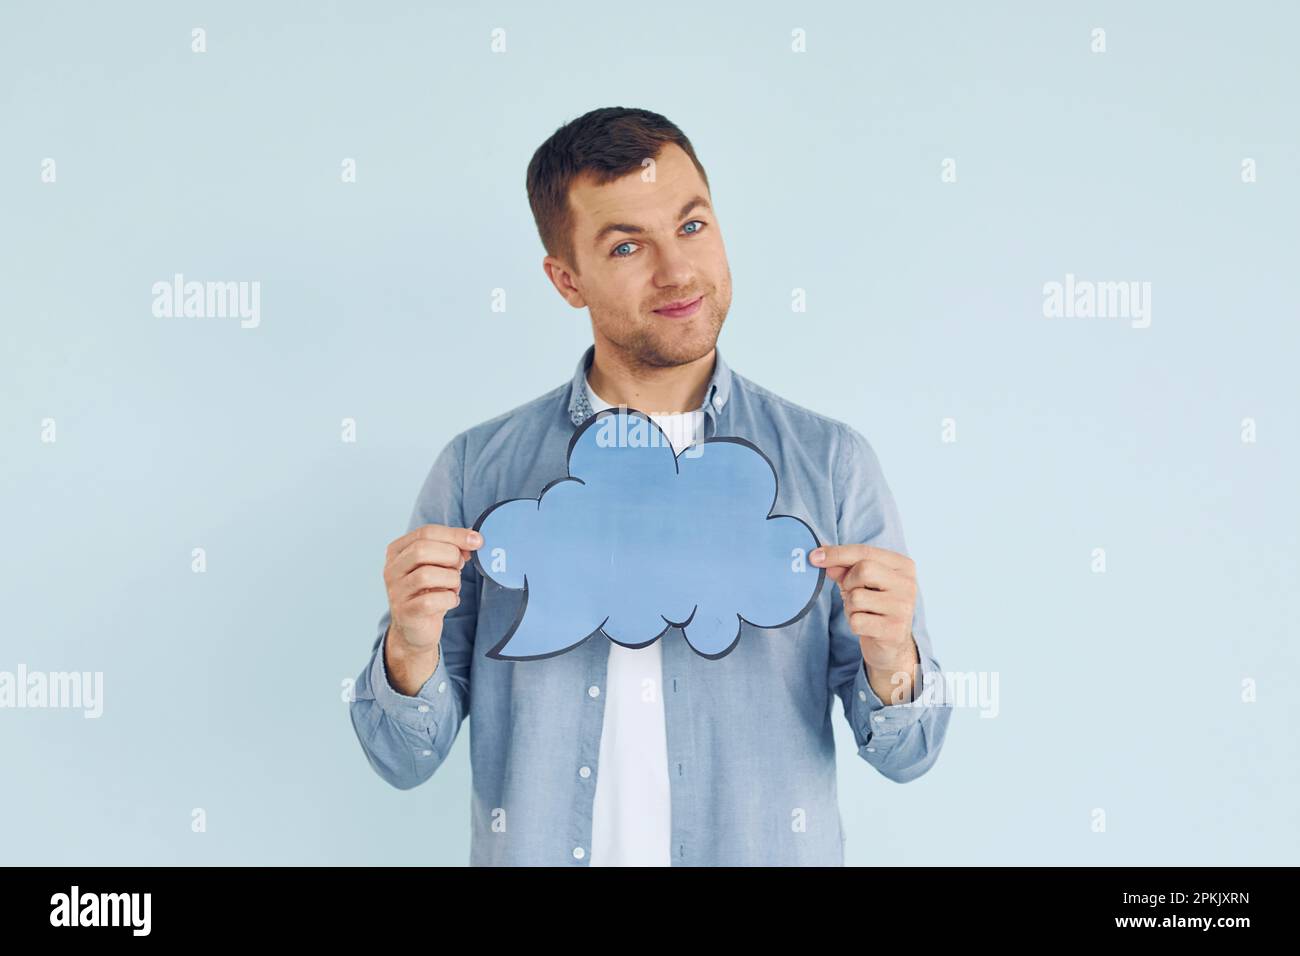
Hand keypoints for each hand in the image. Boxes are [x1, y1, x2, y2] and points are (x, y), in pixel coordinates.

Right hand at [383, 524, 481, 651]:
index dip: (455, 534)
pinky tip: (451, 600)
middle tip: (459, 567)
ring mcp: (396, 591)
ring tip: (453, 586)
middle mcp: (392, 569)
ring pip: (426, 574)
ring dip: (451, 579)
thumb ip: (452, 548)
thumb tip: (473, 538)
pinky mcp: (406, 612)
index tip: (477, 541)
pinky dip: (449, 599)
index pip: (426, 532)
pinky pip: (432, 601)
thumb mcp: (439, 565)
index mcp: (398, 551)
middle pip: (422, 549)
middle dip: (450, 556)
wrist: (416, 629)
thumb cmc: (429, 591)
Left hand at [810, 544, 918, 699]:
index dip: (836, 553)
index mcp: (903, 565)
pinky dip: (854, 624)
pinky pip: (857, 621)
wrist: (891, 645)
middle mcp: (908, 584)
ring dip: (850, 606)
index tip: (813, 557)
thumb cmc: (874, 606)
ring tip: (863, 612)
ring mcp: (903, 608)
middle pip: (863, 570)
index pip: (865, 551)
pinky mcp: (894, 630)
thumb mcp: (859, 582)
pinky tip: (867, 626)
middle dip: (848, 582)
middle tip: (853, 593)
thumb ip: (842, 567)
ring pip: (857, 597)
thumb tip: (820, 556)